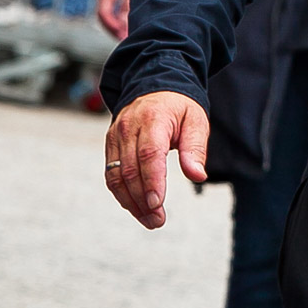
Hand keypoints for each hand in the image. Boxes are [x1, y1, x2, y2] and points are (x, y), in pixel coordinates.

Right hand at [97, 0, 139, 38]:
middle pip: (103, 16)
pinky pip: (111, 12)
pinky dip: (118, 21)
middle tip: (126, 42)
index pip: (103, 11)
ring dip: (115, 27)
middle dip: (113, 30)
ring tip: (128, 39)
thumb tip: (126, 24)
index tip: (122, 35)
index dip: (111, 25)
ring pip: (106, 15)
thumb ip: (129, 2)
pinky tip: (127, 29)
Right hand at [103, 91, 209, 228]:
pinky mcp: (110, 145)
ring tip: (149, 220)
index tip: (157, 204)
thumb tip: (198, 175)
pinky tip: (136, 207)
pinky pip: (110, 173)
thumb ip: (195, 148)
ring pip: (115, 176)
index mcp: (153, 120)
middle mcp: (128, 129)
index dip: (151, 181)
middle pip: (130, 170)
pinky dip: (121, 193)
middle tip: (157, 221)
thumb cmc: (179, 106)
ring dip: (130, 202)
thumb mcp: (196, 120)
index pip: (149, 155)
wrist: (155, 87)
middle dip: (142, 199)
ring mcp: (116, 137)